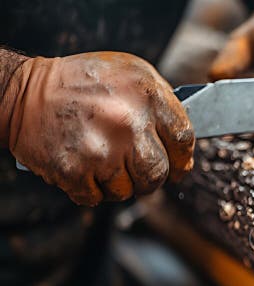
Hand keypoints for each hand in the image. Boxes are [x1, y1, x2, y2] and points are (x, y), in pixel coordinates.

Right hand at [0, 52, 193, 205]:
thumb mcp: (132, 74)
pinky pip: (98, 198)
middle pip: (159, 173)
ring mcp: (101, 149)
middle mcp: (127, 122)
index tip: (178, 167)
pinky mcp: (75, 171)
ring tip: (103, 160)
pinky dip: (92, 189)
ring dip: (119, 183)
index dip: (183, 159)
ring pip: (129, 190)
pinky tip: (84, 167)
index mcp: (146, 94)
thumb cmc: (82, 84)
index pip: (184, 139)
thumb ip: (163, 104)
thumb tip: (184, 147)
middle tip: (137, 168)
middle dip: (151, 177)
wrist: (24, 93)